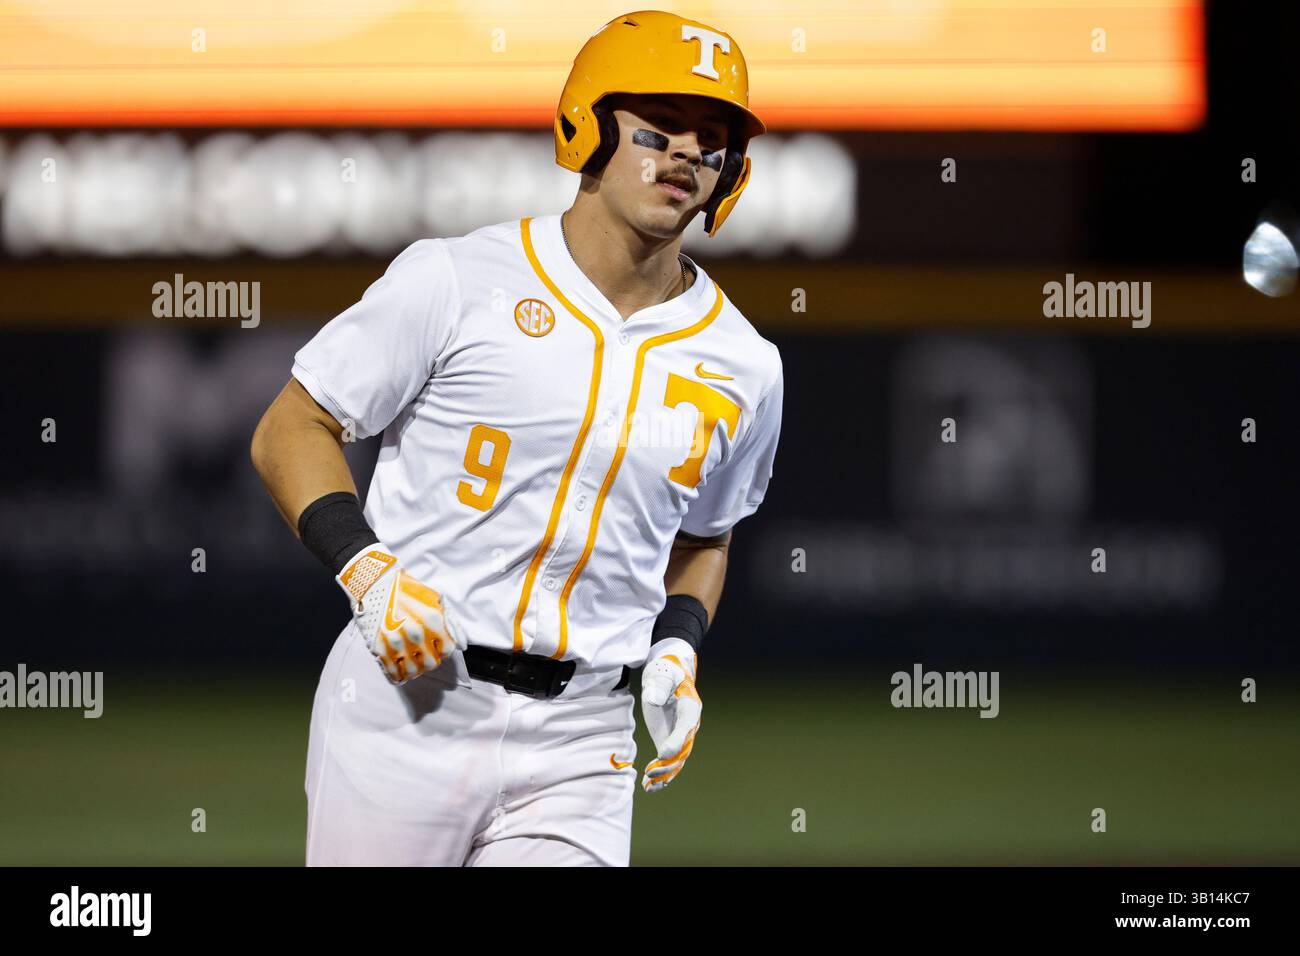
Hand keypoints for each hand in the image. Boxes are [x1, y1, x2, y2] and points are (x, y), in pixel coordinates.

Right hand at [335, 545, 464, 683]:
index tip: (438, 647)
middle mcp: (416, 633)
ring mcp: (396, 642)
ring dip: (415, 670)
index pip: (447, 650)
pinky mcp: (379, 647)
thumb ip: (451, 623)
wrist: (374, 583)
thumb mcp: (434, 599)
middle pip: (431, 664)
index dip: (444, 650)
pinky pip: (393, 672)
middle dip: (430, 661)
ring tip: (412, 663)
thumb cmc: (406, 590)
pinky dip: (398, 676)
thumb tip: (463, 645)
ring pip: (413, 672)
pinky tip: (399, 671)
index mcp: (432, 620)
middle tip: (424, 656)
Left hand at [639, 638, 701, 792]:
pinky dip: (660, 776)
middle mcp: (688, 726)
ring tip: (648, 786)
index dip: (676, 743)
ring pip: (677, 761)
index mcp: (691, 708)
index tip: (661, 755)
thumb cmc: (666, 672)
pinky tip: (648, 788)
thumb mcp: (662, 674)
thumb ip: (659, 685)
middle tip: (650, 773)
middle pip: (683, 750)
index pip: (686, 728)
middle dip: (668, 764)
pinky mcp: (668, 741)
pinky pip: (667, 762)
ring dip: (664, 775)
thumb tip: (653, 700)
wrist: (666, 674)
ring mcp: (679, 736)